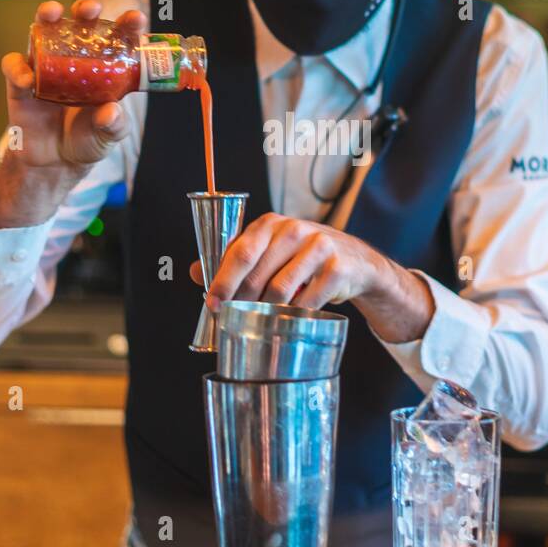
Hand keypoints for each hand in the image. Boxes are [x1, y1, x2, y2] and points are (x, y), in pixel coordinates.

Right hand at [0, 0, 145, 170]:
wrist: (55, 162)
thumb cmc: (88, 140)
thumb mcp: (108, 135)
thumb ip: (113, 125)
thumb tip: (110, 111)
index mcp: (102, 67)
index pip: (117, 38)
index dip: (126, 25)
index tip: (136, 19)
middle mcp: (74, 60)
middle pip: (80, 23)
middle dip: (85, 9)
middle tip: (90, 9)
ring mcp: (46, 67)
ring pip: (43, 31)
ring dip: (47, 17)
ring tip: (52, 13)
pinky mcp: (20, 83)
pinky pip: (14, 67)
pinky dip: (17, 69)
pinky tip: (27, 80)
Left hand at [189, 212, 435, 344]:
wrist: (356, 261)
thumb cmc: (304, 257)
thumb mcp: (268, 251)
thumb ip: (233, 260)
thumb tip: (192, 273)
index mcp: (270, 224)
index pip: (240, 252)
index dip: (223, 281)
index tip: (213, 303)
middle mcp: (294, 230)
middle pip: (258, 273)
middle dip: (241, 302)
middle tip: (233, 320)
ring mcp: (319, 247)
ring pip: (281, 289)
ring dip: (267, 311)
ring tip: (261, 322)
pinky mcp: (337, 268)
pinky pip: (308, 300)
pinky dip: (295, 314)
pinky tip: (290, 318)